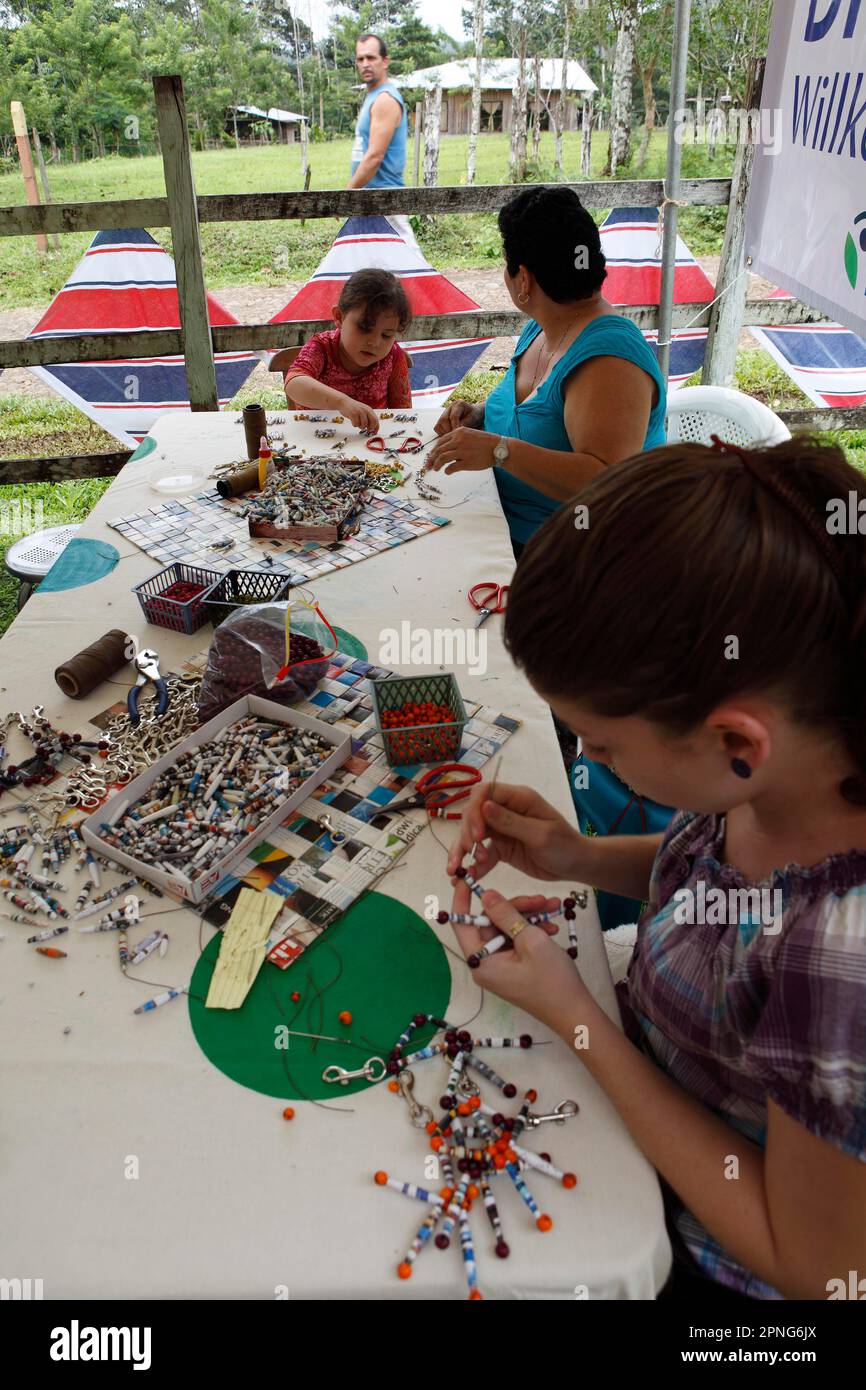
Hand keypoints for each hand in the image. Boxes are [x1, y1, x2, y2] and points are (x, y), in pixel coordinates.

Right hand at [342, 398, 379, 432]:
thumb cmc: (353, 408)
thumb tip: (371, 428)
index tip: (374, 432)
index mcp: (369, 409)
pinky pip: (356, 424)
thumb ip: (368, 417)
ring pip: (363, 425)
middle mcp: (366, 410)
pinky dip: (354, 424)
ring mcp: (360, 412)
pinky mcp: (354, 414)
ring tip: (357, 422)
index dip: (376, 427)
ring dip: (360, 426)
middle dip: (370, 428)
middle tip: (367, 430)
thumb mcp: (363, 410)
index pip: (376, 420)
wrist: (343, 402)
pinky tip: (352, 420)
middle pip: (373, 422)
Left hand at [426, 427, 499, 473]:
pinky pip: (452, 467)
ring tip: (435, 469)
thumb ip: (457, 439)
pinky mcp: (466, 462)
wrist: (499, 448)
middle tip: (428, 464)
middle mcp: (459, 440)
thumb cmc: (486, 442)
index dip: (433, 450)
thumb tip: (445, 449)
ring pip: (442, 458)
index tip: (431, 456)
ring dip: (436, 465)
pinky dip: (447, 470)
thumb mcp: (470, 434)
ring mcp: (462, 452)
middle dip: (431, 458)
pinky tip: (447, 472)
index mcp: (459, 432)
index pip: (440, 441)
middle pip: (439, 450)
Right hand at [434, 399, 482, 435]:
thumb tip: (456, 431)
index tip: (458, 435)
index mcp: (458, 404)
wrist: (475, 415)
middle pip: (443, 420)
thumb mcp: (473, 418)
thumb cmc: (475, 416)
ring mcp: (444, 413)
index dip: (455, 426)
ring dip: (445, 433)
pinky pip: (437, 428)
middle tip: (455, 437)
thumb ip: (465, 424)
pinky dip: (442, 434)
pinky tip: (450, 435)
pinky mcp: (441, 420)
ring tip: (453, 437)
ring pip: (439, 425)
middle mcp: (450, 408)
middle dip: (449, 430)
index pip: (453, 416)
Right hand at [447, 780, 584, 884]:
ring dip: (463, 850)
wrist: (577, 866)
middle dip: (466, 833)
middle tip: (469, 853)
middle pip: (474, 813)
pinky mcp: (501, 847)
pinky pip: (481, 853)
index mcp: (519, 798)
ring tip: (456, 871)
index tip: (477, 835)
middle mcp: (507, 810)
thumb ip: (511, 822)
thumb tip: (483, 806)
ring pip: (473, 833)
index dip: (475, 811)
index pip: (485, 793)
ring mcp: (502, 829)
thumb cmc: (565, 846)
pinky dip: (472, 864)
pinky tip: (466, 877)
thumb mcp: (540, 834)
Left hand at [450, 882, 587, 1027]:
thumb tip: (485, 895)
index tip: (468, 879)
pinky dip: (533, 930)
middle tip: (541, 898)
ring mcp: (500, 967)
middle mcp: (485, 964)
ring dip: (529, 917)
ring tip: (554, 908)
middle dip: (516, 907)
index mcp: (480, 962)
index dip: (463, 900)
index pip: (461, 924)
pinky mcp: (514, 967)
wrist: (575, 1011)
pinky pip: (517, 941)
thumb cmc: (552, 979)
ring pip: (507, 929)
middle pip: (491, 923)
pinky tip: (553, 926)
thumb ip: (505, 915)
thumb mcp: (529, 940)